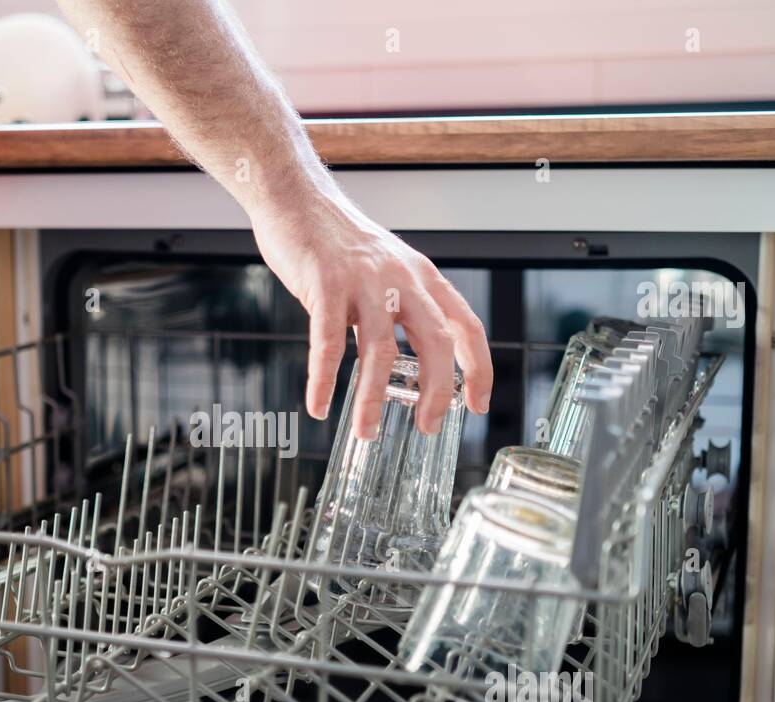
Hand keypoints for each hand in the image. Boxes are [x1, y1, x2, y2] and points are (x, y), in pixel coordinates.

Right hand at [251, 187, 492, 441]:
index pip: (466, 326)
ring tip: (365, 432)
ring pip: (380, 351)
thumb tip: (409, 358)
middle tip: (427, 427)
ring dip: (374, 399)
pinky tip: (318, 406)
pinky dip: (323, 379)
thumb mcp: (386, 269)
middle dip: (436, 392)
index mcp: (422, 277)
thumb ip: (401, 307)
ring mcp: (364, 282)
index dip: (478, 368)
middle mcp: (401, 279)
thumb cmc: (337, 241)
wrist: (296, 196)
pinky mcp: (325, 284)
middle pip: (435, 342)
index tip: (477, 405)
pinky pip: (329, 342)